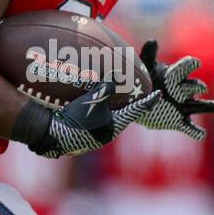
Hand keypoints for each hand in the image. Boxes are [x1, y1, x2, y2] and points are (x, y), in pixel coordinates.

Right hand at [20, 82, 160, 157]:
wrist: (54, 135)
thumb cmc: (76, 120)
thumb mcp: (93, 102)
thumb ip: (106, 89)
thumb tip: (115, 78)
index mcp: (115, 125)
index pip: (136, 110)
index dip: (148, 102)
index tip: (159, 94)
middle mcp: (109, 131)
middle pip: (124, 114)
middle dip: (129, 103)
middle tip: (136, 92)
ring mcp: (97, 133)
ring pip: (109, 116)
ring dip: (111, 106)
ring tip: (113, 95)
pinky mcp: (85, 132)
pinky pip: (96, 118)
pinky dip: (98, 109)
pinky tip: (92, 102)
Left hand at [136, 40, 213, 139]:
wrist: (138, 104)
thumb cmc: (145, 82)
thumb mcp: (144, 69)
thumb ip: (148, 55)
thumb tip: (153, 40)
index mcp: (177, 75)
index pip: (188, 67)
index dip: (192, 65)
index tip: (194, 63)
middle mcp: (184, 90)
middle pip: (197, 86)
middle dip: (196, 87)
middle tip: (190, 88)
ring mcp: (184, 107)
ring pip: (203, 106)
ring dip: (208, 105)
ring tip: (212, 105)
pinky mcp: (180, 122)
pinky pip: (192, 129)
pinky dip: (197, 132)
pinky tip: (199, 134)